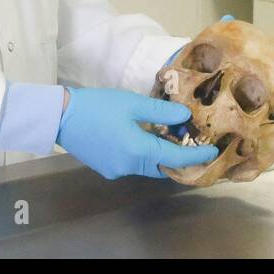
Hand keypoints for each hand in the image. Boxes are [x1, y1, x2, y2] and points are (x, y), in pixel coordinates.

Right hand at [57, 87, 218, 179]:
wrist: (60, 116)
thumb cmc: (97, 106)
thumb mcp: (132, 103)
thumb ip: (161, 113)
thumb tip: (186, 118)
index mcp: (138, 151)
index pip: (176, 159)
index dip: (196, 156)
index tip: (213, 152)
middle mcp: (129, 167)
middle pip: (163, 167)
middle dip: (180, 158)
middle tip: (194, 142)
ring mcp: (117, 170)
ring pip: (148, 166)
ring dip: (161, 155)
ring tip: (171, 136)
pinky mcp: (107, 168)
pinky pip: (133, 164)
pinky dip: (145, 154)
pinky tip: (144, 137)